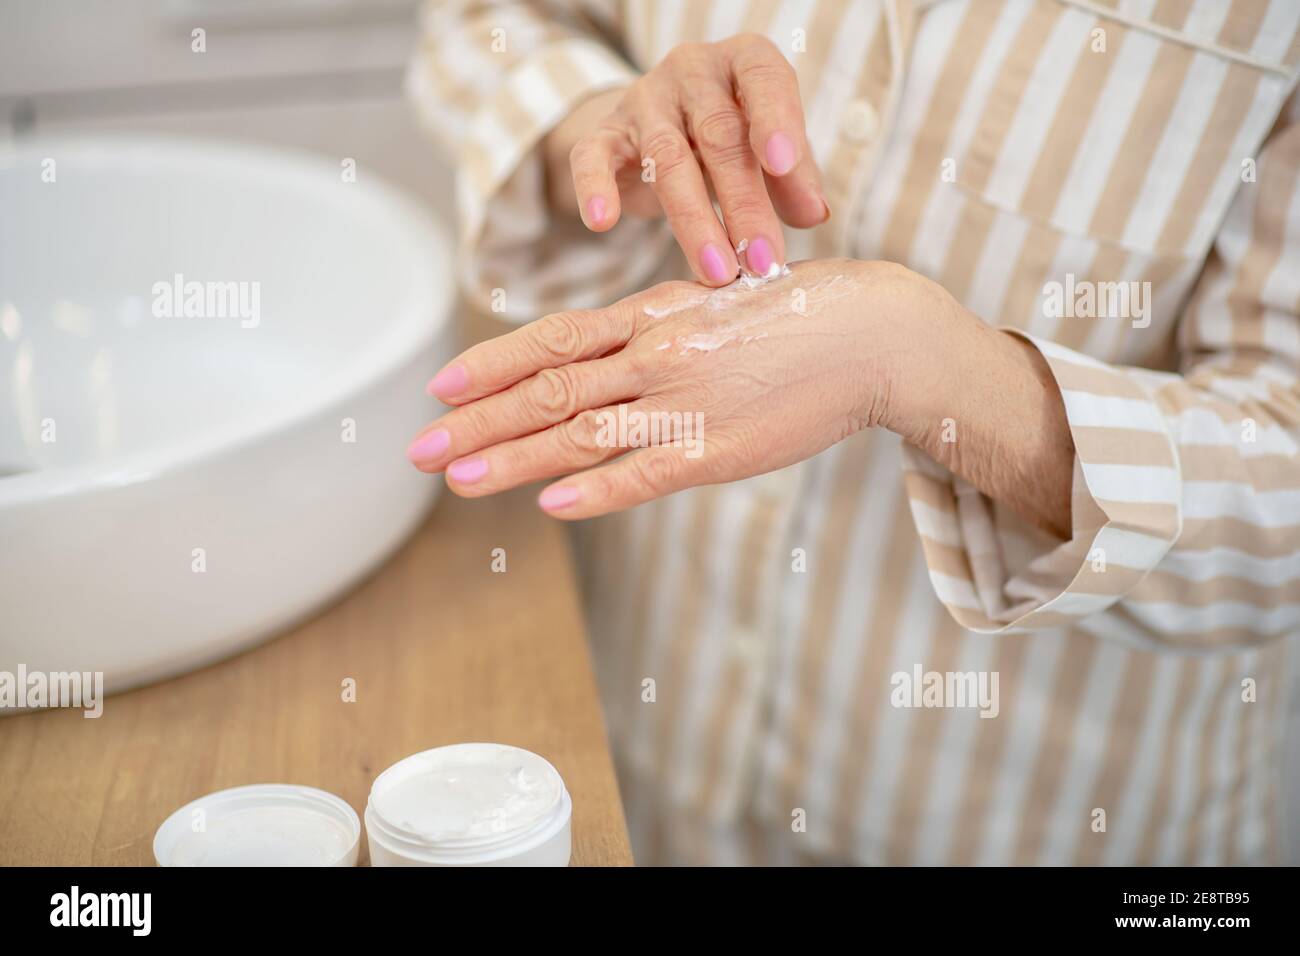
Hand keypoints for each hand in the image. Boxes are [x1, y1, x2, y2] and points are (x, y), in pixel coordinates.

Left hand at [407, 260, 907, 517]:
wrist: (872, 332)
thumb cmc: (793, 315)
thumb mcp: (711, 303)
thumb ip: (657, 327)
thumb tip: (608, 351)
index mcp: (651, 316)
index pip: (552, 340)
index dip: (490, 364)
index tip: (439, 385)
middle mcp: (656, 353)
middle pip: (548, 388)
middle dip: (478, 421)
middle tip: (420, 448)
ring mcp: (686, 400)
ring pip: (582, 431)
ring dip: (514, 458)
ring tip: (459, 480)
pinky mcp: (722, 447)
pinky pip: (648, 472)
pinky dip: (598, 490)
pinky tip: (553, 506)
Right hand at [543, 34, 828, 285]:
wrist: (658, 130)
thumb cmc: (730, 139)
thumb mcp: (769, 152)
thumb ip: (793, 177)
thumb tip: (814, 214)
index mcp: (743, 61)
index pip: (763, 78)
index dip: (774, 118)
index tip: (781, 164)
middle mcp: (692, 70)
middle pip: (720, 136)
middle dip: (745, 204)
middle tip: (762, 261)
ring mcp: (644, 100)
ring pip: (668, 158)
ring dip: (695, 221)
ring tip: (718, 273)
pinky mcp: (603, 134)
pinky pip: (593, 158)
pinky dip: (596, 188)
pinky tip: (602, 221)